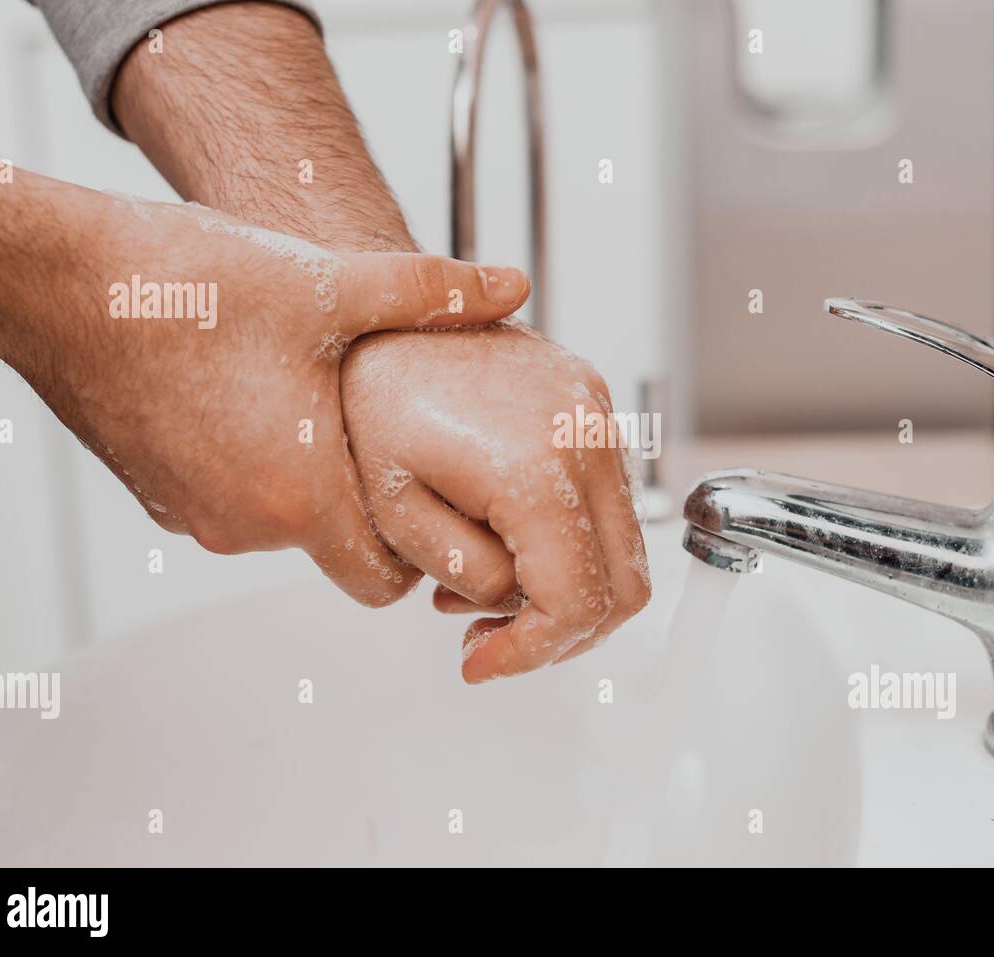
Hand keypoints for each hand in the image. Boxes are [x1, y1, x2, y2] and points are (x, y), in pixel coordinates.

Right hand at [31, 196, 528, 605]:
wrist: (56, 279)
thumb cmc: (189, 283)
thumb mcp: (329, 284)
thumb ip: (433, 294)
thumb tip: (516, 284)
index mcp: (298, 495)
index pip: (384, 580)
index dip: (419, 543)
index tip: (434, 490)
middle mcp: (244, 527)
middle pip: (340, 551)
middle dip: (372, 503)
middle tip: (389, 435)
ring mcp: (193, 516)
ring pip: (287, 525)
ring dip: (313, 478)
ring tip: (320, 402)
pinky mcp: (158, 495)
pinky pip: (234, 502)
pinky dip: (259, 467)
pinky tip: (259, 397)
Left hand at [339, 320, 651, 681]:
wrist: (378, 316)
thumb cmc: (367, 404)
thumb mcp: (395, 513)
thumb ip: (471, 577)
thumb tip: (517, 606)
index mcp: (537, 468)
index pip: (577, 603)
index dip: (532, 655)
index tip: (478, 664)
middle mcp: (587, 437)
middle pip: (625, 585)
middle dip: (562, 635)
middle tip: (489, 642)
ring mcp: (599, 415)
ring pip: (625, 548)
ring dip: (567, 590)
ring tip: (480, 586)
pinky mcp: (595, 403)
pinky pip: (610, 500)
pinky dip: (572, 543)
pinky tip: (501, 537)